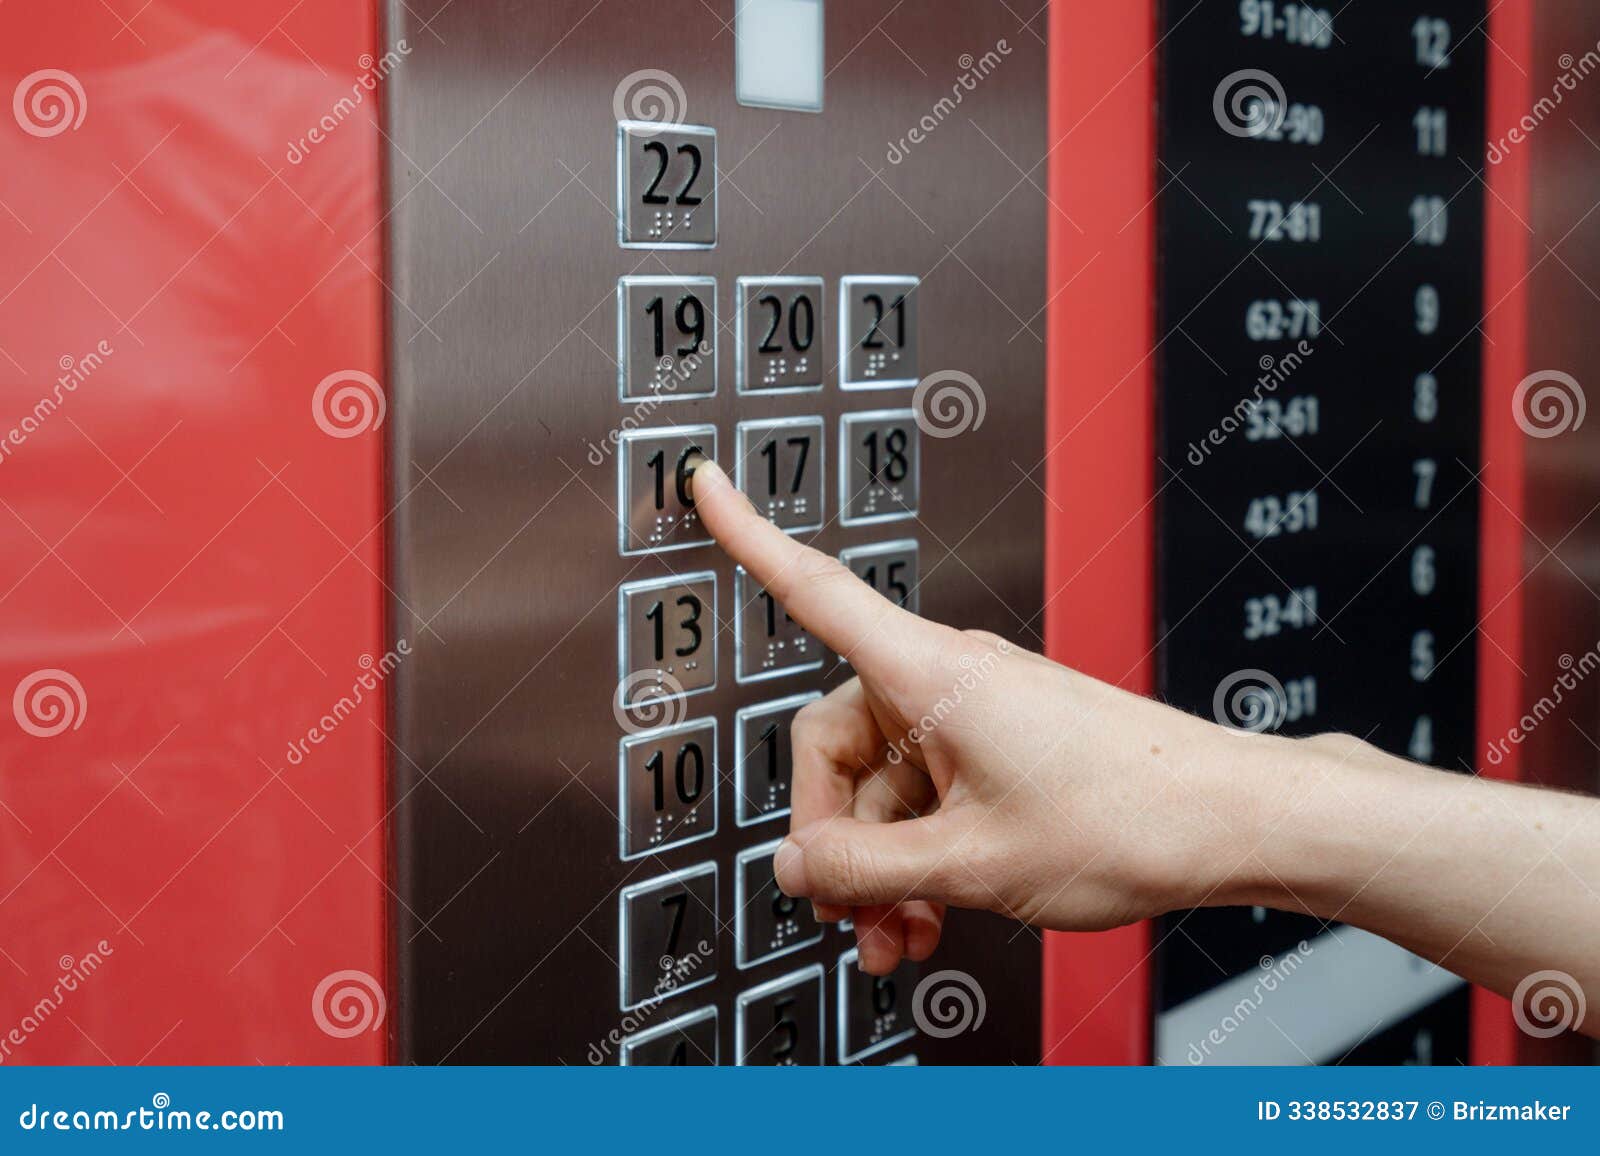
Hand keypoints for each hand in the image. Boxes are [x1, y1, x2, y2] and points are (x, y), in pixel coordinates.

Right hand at [690, 458, 1265, 974]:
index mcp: (929, 676)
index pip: (816, 589)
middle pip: (834, 745)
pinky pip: (928, 800)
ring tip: (893, 940)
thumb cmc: (1127, 817)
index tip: (706, 481)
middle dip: (833, 839)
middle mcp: (945, 682)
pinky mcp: (1001, 750)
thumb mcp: (972, 861)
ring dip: (878, 869)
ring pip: (884, 790)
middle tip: (846, 912)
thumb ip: (866, 869)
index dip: (750, 536)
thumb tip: (796, 869)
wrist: (1229, 822)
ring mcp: (975, 717)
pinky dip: (918, 861)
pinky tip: (925, 921)